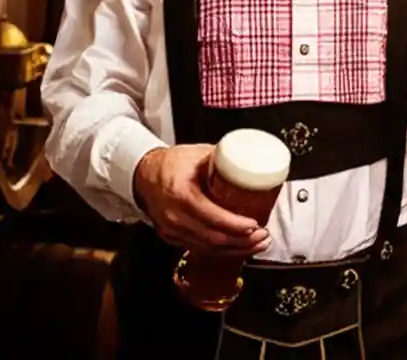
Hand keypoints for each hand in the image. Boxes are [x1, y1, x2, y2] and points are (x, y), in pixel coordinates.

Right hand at [134, 144, 270, 256]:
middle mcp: (175, 217)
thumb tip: (251, 163)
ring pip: (209, 248)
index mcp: (182, 195)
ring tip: (258, 244)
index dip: (237, 225)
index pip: (214, 217)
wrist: (142, 173)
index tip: (256, 224)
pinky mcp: (172, 237)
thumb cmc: (170, 162)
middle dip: (243, 242)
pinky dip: (222, 250)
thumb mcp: (197, 154)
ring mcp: (172, 230)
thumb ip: (223, 159)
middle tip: (264, 236)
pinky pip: (200, 248)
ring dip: (236, 250)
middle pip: (214, 238)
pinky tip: (237, 248)